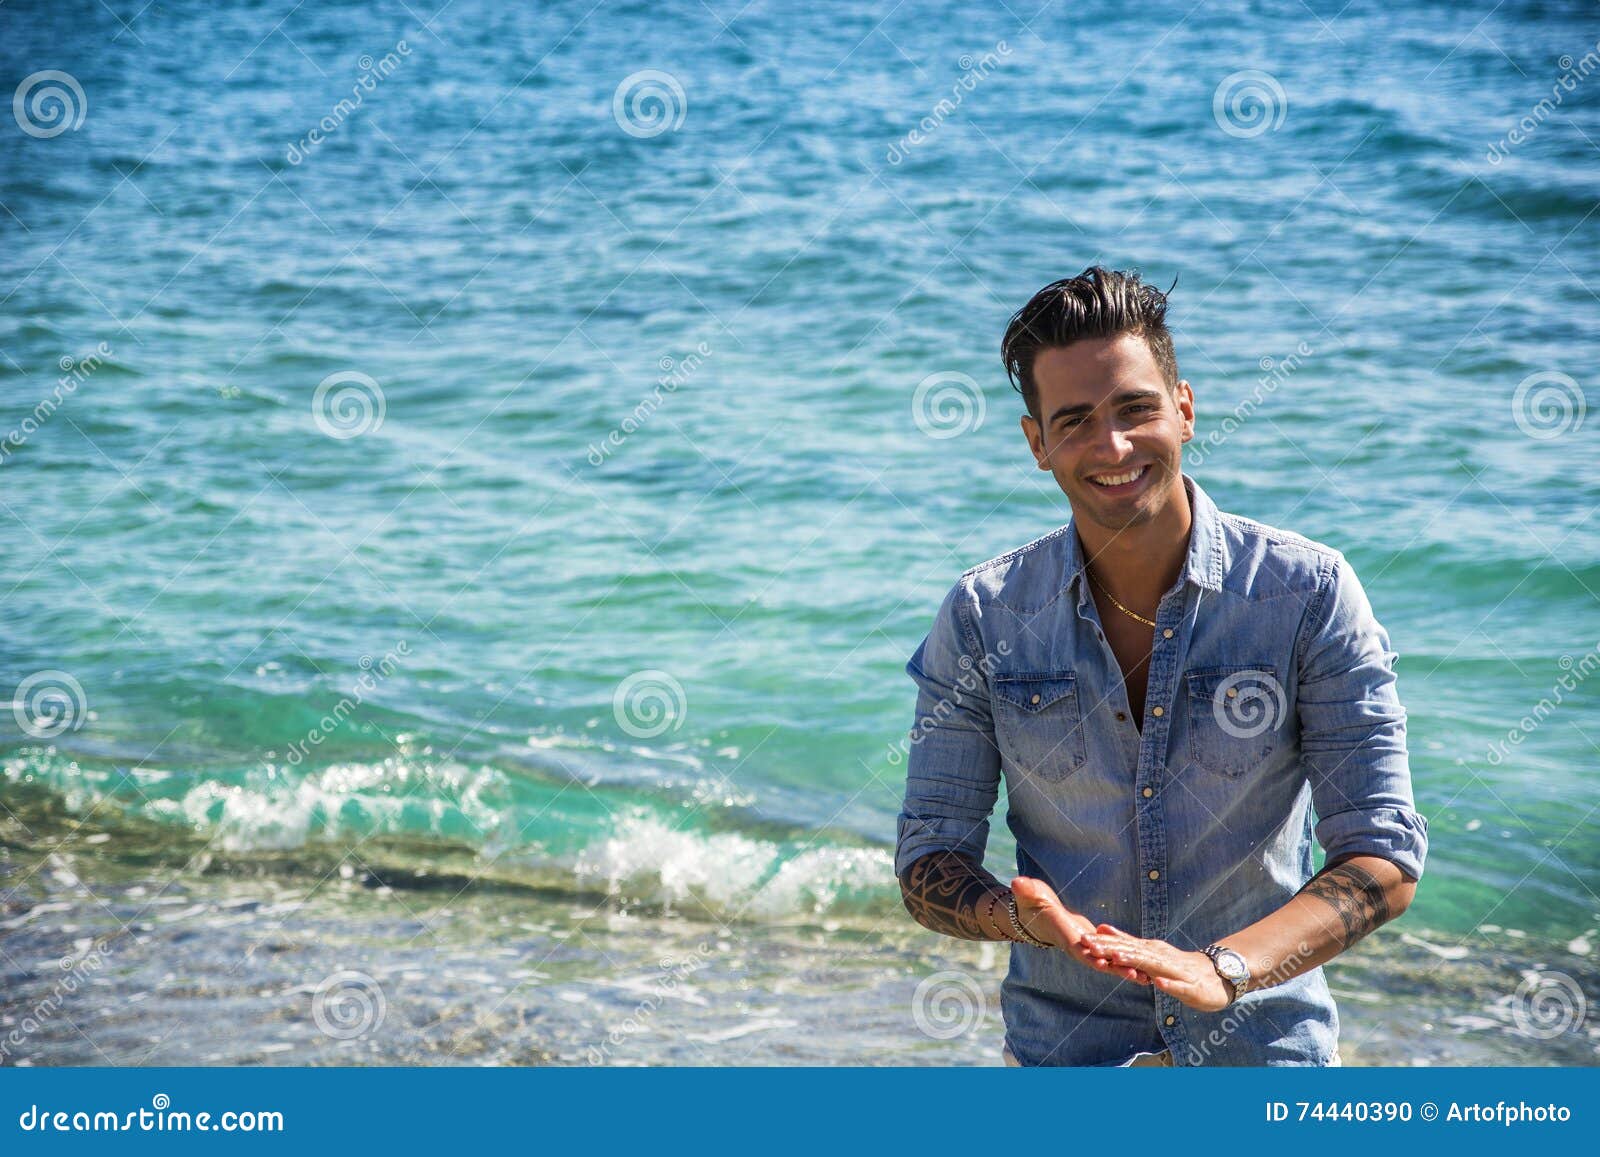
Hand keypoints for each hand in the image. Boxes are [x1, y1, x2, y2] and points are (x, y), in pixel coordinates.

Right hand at [1009, 878, 1151, 982]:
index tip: (1104, 963)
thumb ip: (1025, 890)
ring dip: (1126, 969)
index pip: (1077, 947)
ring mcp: (1086, 945)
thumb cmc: (1031, 901)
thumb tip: (1017, 883)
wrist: (1035, 912)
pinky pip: (1112, 954)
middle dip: (1116, 968)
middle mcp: (1076, 943)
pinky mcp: (1094, 942)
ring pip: (1108, 961)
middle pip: (1098, 960)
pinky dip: (1127, 961)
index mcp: (1063, 933)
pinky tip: (1144, 968)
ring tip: (1147, 978)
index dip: (1090, 956)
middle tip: (1135, 975)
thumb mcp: (1028, 893)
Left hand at [1078, 925, 1233, 1011]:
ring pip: (1152, 965)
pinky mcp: (1190, 986)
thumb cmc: (1181, 967)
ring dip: (1135, 961)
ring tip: (1117, 957)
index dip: (1104, 942)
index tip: (1083, 938)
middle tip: (1090, 945)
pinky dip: (1167, 983)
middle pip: (1133, 951)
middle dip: (1111, 948)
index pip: (1125, 945)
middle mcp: (1161, 957)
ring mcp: (1175, 970)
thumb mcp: (1152, 955)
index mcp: (1152, 951)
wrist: (1218, 977)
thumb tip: (1104, 931)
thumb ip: (1130, 945)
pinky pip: (1177, 984)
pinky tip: (1157, 981)